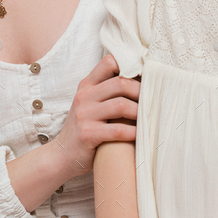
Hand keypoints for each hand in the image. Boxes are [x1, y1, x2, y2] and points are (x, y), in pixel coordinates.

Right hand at [57, 55, 139, 177]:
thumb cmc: (86, 128)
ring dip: (140, 112)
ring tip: (149, 118)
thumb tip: (142, 80)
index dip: (131, 66)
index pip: (109, 62)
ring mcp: (84, 115)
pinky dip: (133, 132)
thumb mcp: (91, 104)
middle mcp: (84, 96)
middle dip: (142, 92)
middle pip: (121, 83)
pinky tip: (140, 135)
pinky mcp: (87, 134)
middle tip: (154, 101)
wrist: (62, 155)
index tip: (146, 76)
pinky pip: (117, 130)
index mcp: (87, 85)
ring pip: (121, 105)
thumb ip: (108, 91)